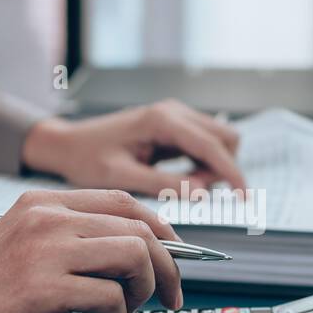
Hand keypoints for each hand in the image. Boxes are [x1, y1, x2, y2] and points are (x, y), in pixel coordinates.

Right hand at [0, 189, 182, 312]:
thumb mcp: (23, 247)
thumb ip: (70, 239)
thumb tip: (137, 251)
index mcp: (42, 203)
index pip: (126, 203)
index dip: (163, 232)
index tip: (175, 260)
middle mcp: (46, 218)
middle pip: (141, 229)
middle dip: (168, 268)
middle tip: (168, 299)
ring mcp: (44, 251)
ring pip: (135, 256)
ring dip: (141, 292)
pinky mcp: (42, 289)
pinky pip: (111, 297)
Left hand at [21, 99, 246, 195]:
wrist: (67, 145)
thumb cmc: (86, 159)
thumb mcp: (122, 178)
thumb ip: (163, 185)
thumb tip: (201, 194)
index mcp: (162, 120)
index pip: (214, 147)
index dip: (233, 175)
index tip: (245, 199)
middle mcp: (173, 112)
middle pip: (226, 138)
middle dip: (221, 169)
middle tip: (193, 193)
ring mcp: (175, 117)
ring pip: (218, 142)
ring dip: (212, 169)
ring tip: (179, 187)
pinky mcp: (172, 128)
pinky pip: (202, 147)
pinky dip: (201, 166)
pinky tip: (177, 180)